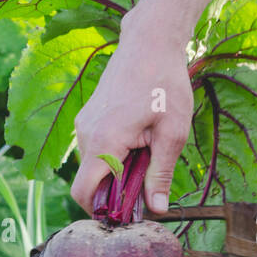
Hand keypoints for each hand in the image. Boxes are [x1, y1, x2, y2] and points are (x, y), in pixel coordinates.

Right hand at [69, 8, 193, 214]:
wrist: (149, 43)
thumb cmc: (165, 84)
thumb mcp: (173, 133)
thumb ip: (161, 173)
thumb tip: (157, 209)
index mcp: (104, 142)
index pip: (84, 194)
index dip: (104, 211)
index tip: (131, 213)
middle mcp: (86, 134)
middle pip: (89, 184)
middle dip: (115, 193)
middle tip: (148, 184)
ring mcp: (84, 124)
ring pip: (93, 167)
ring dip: (117, 173)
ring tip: (148, 155)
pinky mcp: (89, 118)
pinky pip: (95, 150)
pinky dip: (114, 156)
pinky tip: (140, 142)